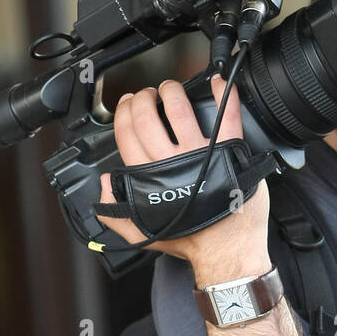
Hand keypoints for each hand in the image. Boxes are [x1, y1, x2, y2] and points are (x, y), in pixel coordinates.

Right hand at [95, 75, 270, 268]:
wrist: (228, 253)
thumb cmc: (192, 243)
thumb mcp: (144, 234)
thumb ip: (117, 213)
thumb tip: (106, 184)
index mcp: (150, 178)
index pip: (127, 134)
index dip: (124, 113)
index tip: (128, 105)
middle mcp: (172, 162)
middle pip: (147, 117)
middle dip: (142, 98)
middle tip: (147, 95)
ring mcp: (202, 155)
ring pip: (179, 109)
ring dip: (170, 91)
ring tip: (170, 88)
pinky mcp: (229, 152)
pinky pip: (227, 118)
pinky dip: (225, 95)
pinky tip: (220, 82)